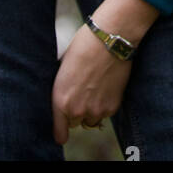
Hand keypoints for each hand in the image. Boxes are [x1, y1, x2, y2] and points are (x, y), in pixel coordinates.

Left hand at [51, 0, 160, 144]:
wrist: (110, 38)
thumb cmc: (84, 46)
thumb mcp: (63, 67)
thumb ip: (63, 88)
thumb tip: (66, 95)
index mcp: (60, 100)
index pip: (59, 133)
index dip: (61, 131)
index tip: (63, 129)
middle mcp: (77, 110)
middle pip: (75, 123)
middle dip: (77, 112)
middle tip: (83, 92)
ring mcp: (96, 110)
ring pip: (92, 119)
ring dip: (92, 109)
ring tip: (95, 87)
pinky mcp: (113, 106)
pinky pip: (106, 112)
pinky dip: (106, 103)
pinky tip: (107, 84)